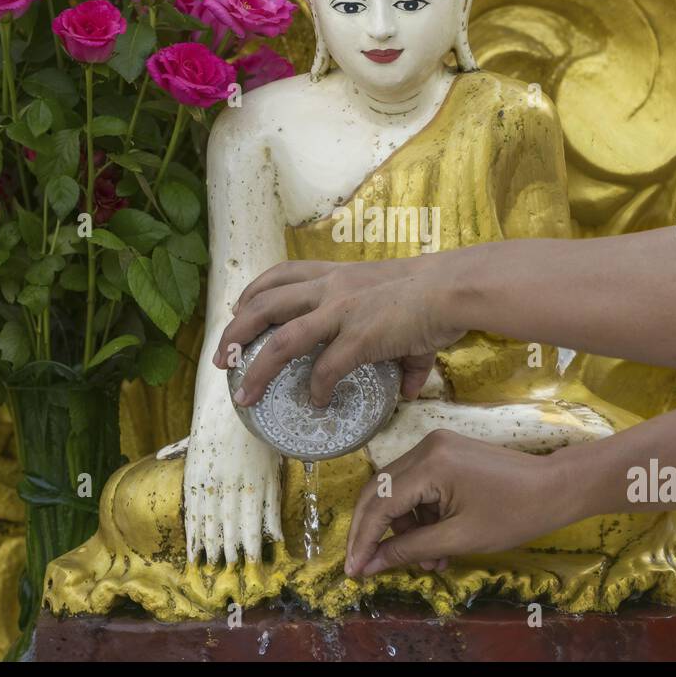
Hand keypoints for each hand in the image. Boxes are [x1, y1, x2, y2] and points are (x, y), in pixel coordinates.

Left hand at [182, 415, 282, 562]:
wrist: (240, 404)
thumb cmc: (219, 419)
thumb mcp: (195, 435)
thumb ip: (177, 450)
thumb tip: (158, 456)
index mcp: (201, 477)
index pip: (198, 516)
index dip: (199, 540)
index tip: (198, 559)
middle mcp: (222, 485)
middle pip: (221, 523)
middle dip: (222, 548)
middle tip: (223, 567)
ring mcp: (247, 483)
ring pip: (246, 520)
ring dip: (246, 544)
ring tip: (247, 562)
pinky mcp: (269, 477)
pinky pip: (271, 506)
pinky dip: (272, 524)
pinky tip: (274, 540)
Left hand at [214, 255, 466, 407]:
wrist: (452, 288)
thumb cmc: (433, 293)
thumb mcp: (402, 308)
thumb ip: (400, 353)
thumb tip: (408, 390)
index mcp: (337, 275)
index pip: (281, 273)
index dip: (253, 292)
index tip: (238, 310)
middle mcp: (330, 289)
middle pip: (264, 304)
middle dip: (236, 331)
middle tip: (223, 359)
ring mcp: (342, 312)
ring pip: (282, 339)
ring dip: (257, 368)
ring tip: (245, 393)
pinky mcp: (359, 337)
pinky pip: (326, 369)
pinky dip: (317, 388)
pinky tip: (318, 403)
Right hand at [344, 429, 574, 577]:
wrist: (555, 488)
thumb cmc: (514, 514)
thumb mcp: (459, 538)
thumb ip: (409, 549)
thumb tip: (370, 564)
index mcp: (430, 464)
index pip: (380, 503)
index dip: (363, 539)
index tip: (353, 571)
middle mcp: (426, 446)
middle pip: (379, 491)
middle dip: (372, 532)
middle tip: (367, 566)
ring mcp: (436, 445)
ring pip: (398, 490)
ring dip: (402, 528)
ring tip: (425, 561)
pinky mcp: (446, 452)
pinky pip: (418, 485)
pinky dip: (419, 515)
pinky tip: (436, 543)